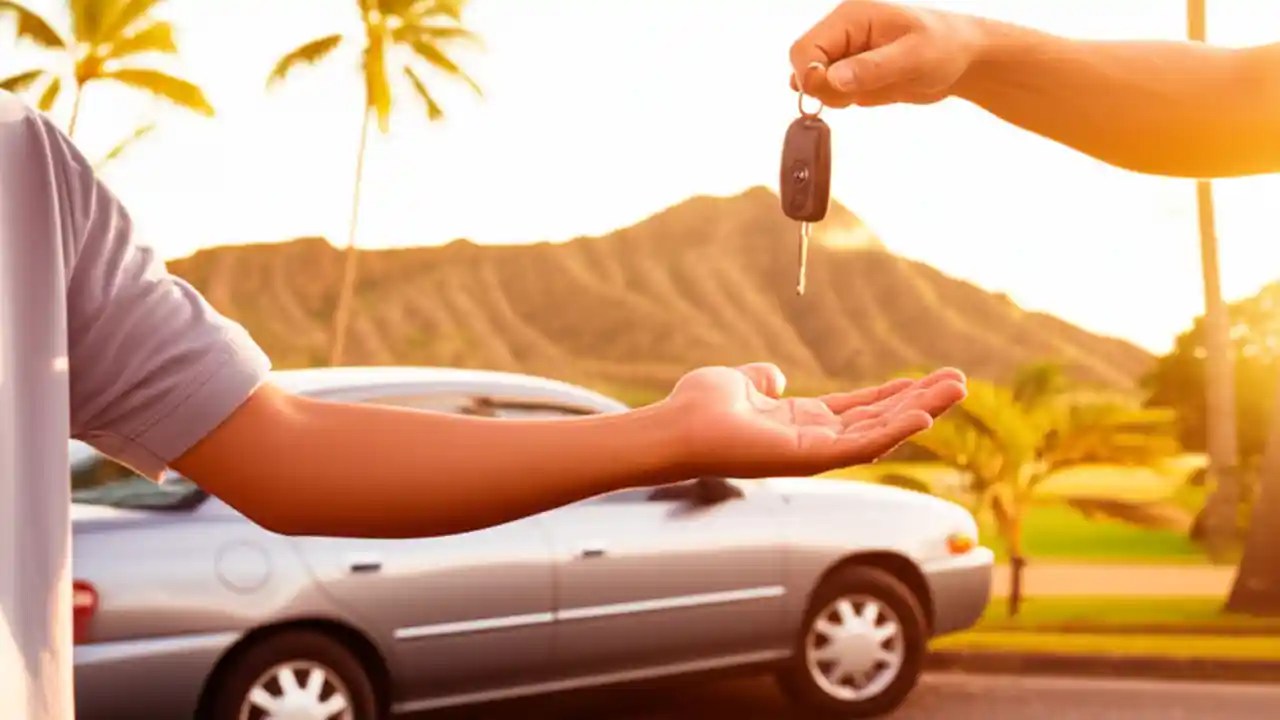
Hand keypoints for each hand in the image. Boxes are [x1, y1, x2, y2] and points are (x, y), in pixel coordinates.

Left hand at [666, 363, 965, 477]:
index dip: (892, 395)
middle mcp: (813, 440)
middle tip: (959, 382)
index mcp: (801, 422)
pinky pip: (861, 446)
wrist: (675, 426)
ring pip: (880, 433)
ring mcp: (814, 453)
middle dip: (920, 402)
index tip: (925, 380)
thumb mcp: (739, 382)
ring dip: (920, 412)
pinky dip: (893, 431)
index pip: (859, 410)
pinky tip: (923, 416)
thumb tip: (773, 374)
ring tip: (956, 390)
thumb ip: (760, 380)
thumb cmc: (697, 407)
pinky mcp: (810, 459)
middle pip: (879, 420)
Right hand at [789, 1, 983, 108]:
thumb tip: (832, 78)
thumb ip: (871, 67)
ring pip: (813, 82)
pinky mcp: (850, 71)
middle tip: (859, 94)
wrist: (962, 57)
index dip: (811, 75)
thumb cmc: (944, 47)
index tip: (839, 92)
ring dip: (835, 96)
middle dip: (824, 88)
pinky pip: (829, 91)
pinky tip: (868, 94)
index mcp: (850, 17)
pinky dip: (842, 100)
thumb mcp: (912, 58)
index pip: (804, 49)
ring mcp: (844, 52)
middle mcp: (841, 32)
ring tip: (873, 89)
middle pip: (803, 66)